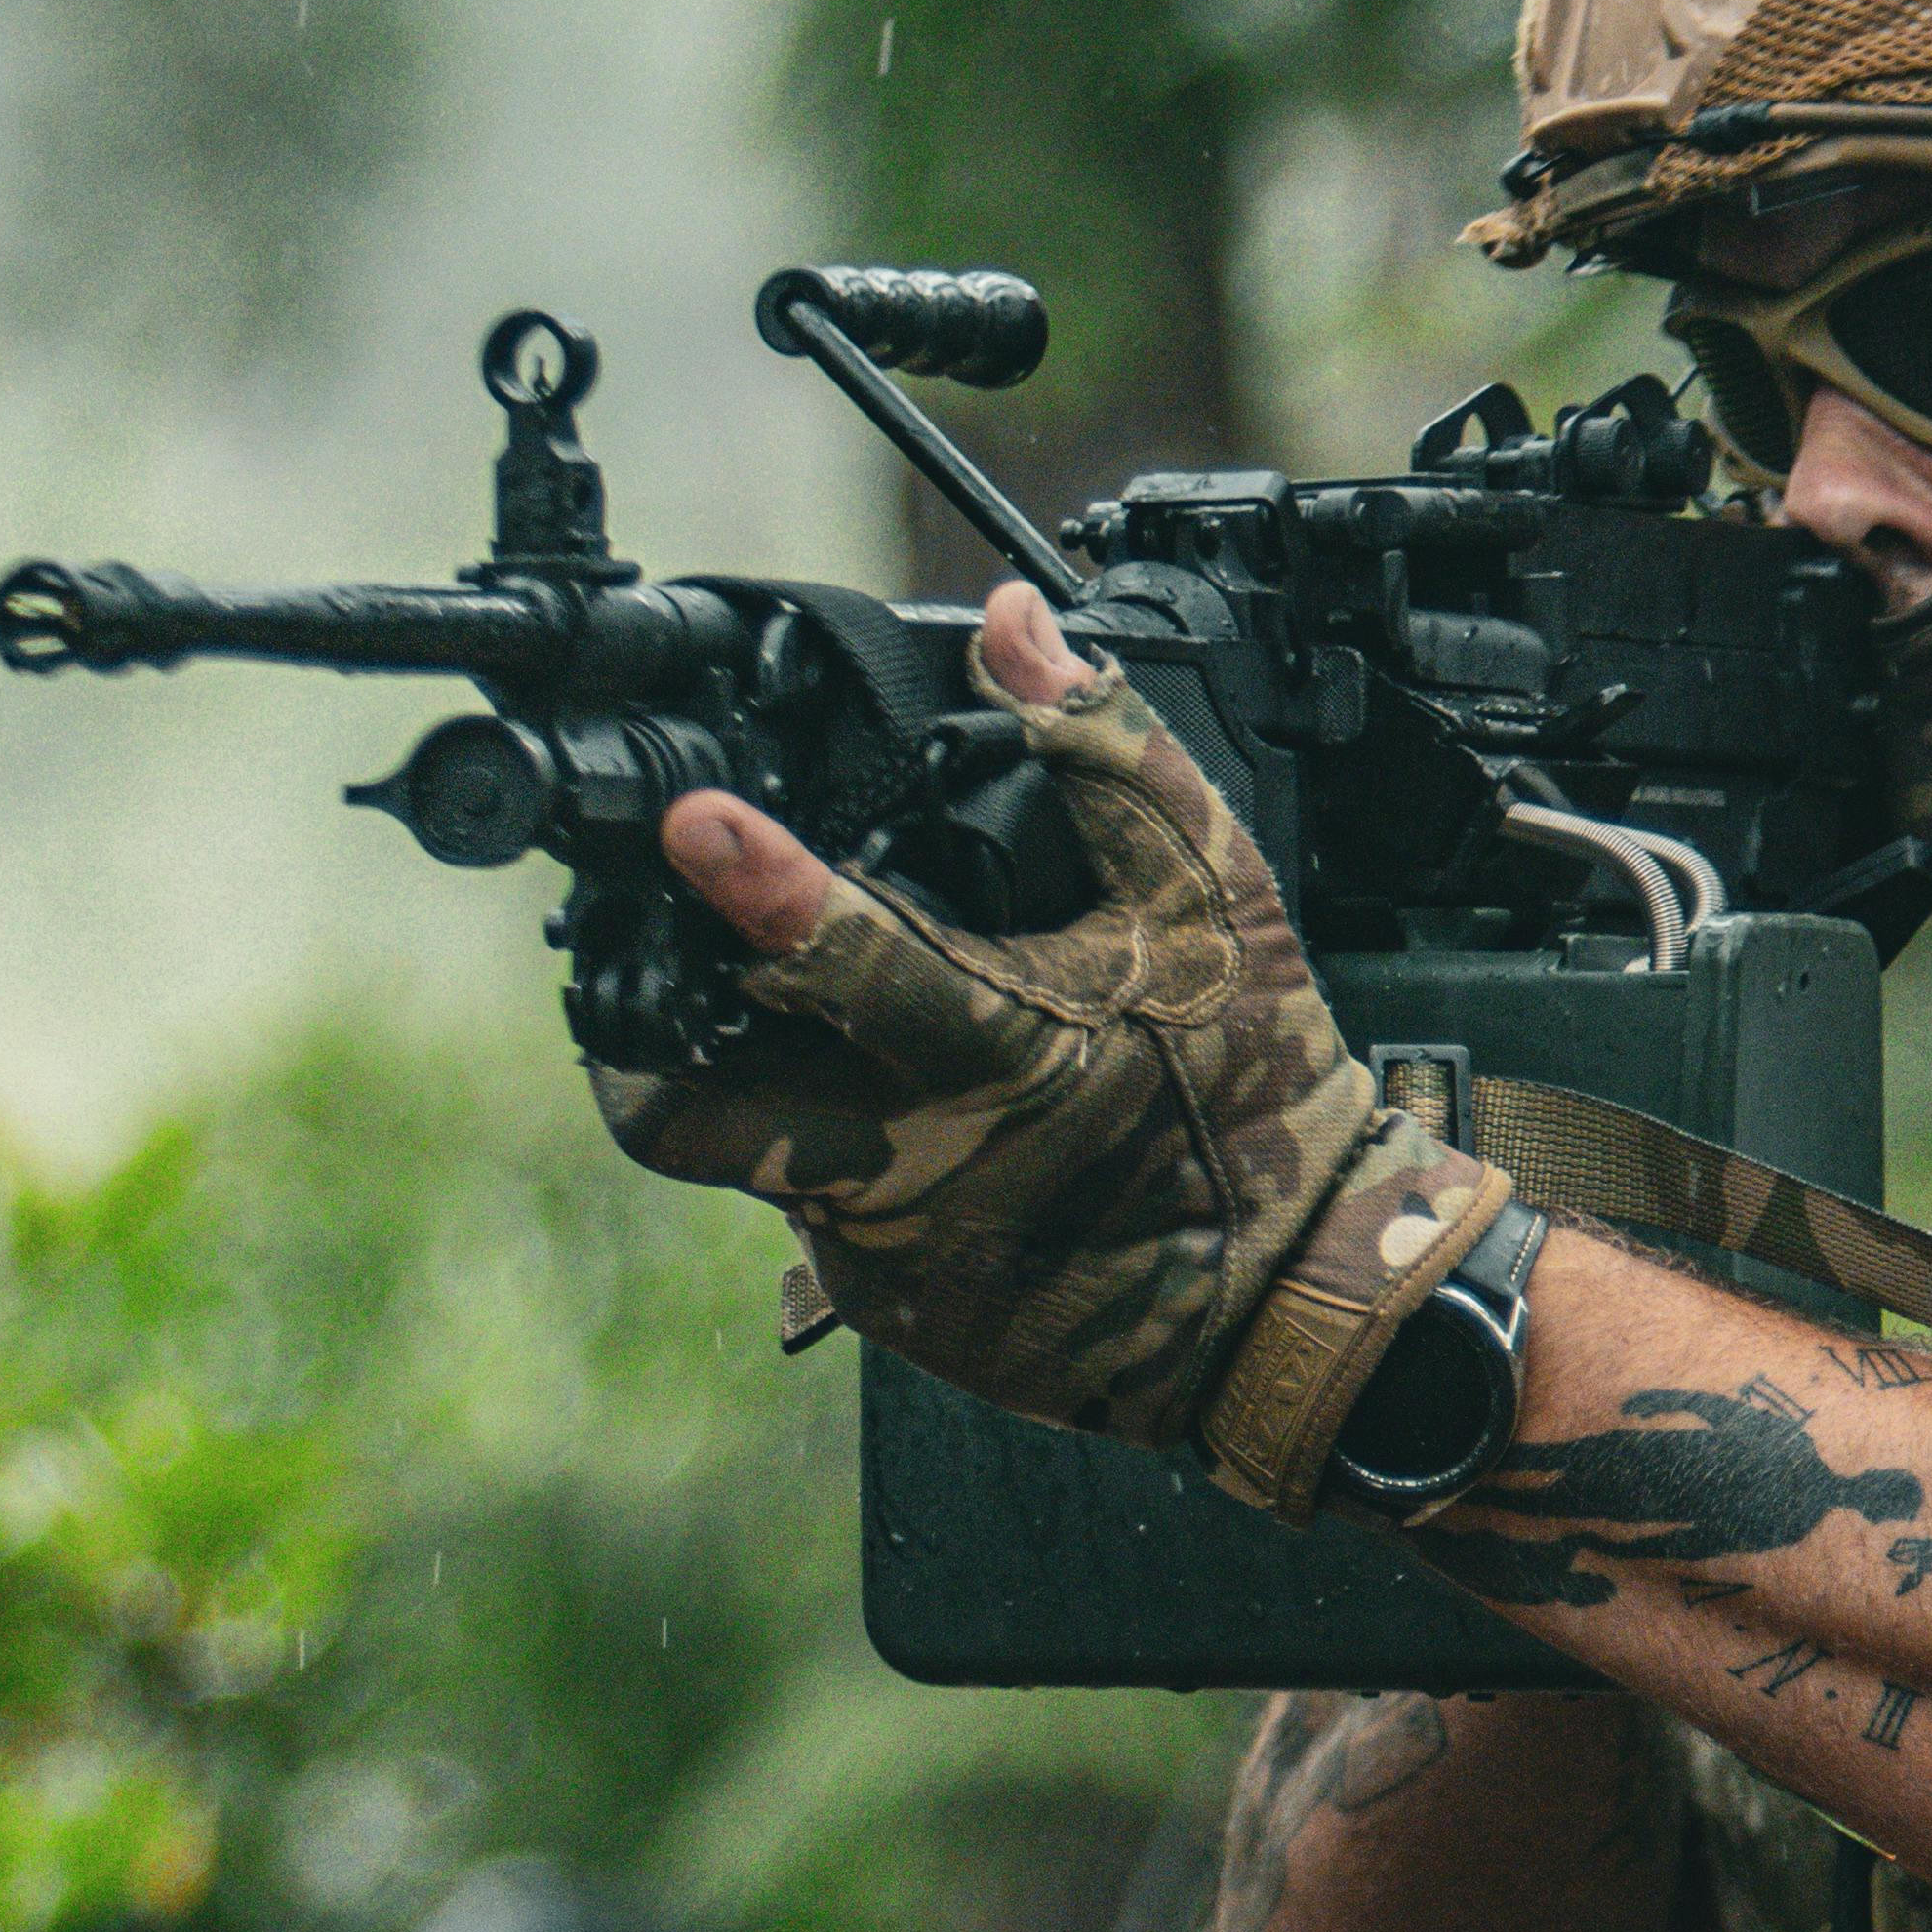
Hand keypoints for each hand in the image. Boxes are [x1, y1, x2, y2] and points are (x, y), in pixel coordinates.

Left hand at [593, 590, 1511, 1508]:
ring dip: (735, 1083)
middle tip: (655, 952)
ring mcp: (889, 1248)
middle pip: (694, 1102)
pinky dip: (818, 1156)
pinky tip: (892, 1119)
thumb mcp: (1206, 893)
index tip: (692, 822)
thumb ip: (1100, 748)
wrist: (1287, 1293)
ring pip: (738, 1156)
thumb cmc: (1255, 1083)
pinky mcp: (885, 1308)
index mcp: (1002, 1046)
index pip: (856, 963)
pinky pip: (801, 1218)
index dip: (765, 892)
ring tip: (794, 1029)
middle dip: (644, 1022)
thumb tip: (1007, 624)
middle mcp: (919, 1160)